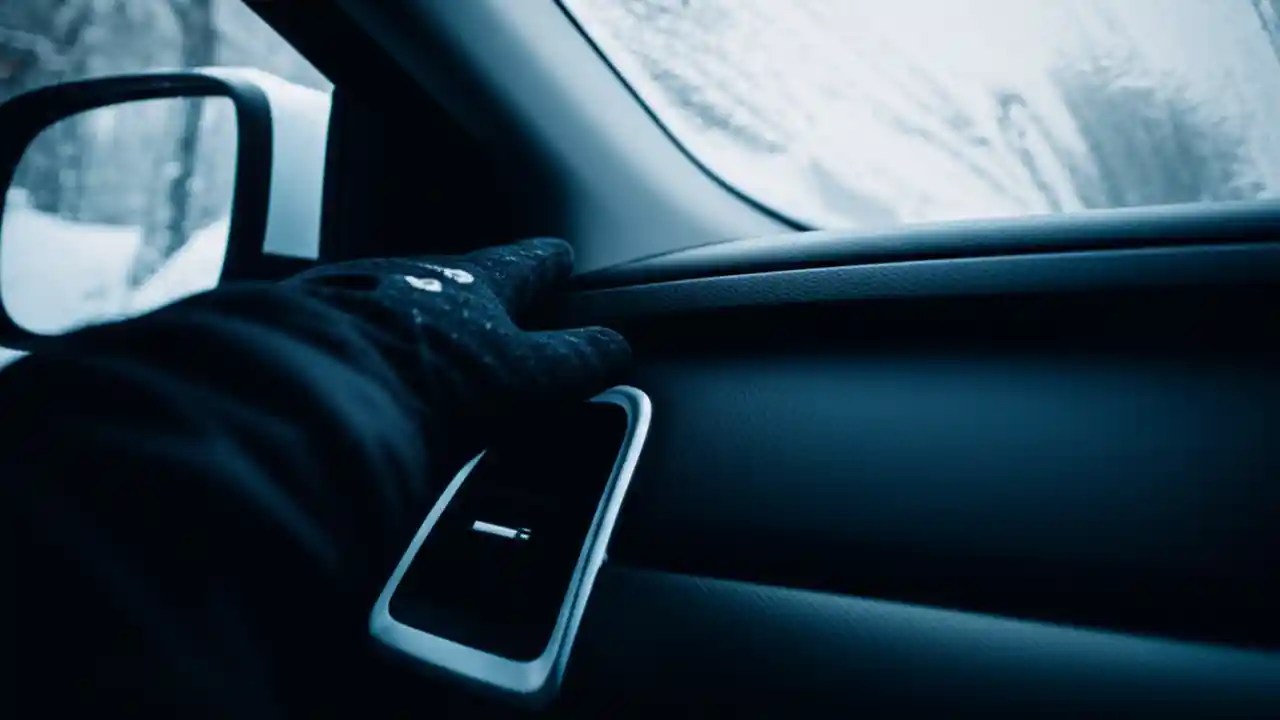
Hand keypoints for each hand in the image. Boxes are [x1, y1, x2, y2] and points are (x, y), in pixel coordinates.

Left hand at [285, 237, 630, 459]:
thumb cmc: (424, 376)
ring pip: (406, 299)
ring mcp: (360, 293)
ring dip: (422, 322)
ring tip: (433, 359)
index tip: (560, 258)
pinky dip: (373, 347)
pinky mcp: (311, 326)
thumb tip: (616, 347)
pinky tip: (373, 380)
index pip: (528, 260)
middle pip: (463, 277)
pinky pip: (357, 329)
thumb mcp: (521, 378)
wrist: (306, 386)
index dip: (548, 262)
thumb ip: (571, 362)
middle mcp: (417, 271)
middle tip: (499, 317)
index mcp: (478, 278)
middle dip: (481, 295)